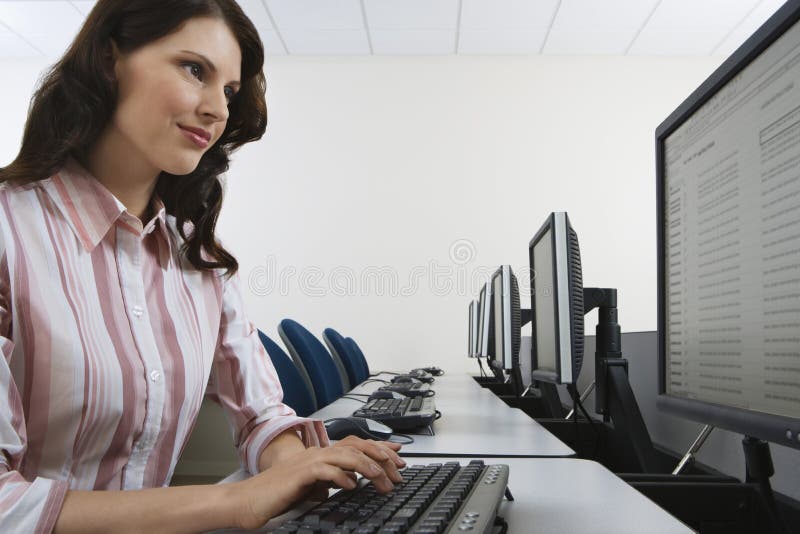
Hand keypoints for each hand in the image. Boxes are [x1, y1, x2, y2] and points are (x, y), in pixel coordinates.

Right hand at [227, 438, 404, 529]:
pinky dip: (341, 476)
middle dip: (381, 456)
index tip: (399, 454)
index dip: (379, 448)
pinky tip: (351, 485)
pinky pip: (325, 470)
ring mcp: (308, 462)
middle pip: (356, 446)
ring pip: (345, 455)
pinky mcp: (299, 474)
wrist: (248, 501)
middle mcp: (316, 453)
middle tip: (399, 469)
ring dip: (368, 467)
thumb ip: (330, 481)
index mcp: (320, 455)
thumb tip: (351, 481)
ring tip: (382, 479)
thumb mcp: (312, 487)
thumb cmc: (277, 495)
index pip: (355, 445)